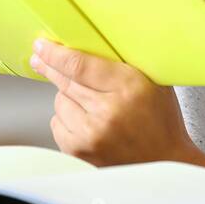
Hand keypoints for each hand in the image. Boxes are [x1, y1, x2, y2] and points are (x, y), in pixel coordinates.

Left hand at [31, 37, 195, 166]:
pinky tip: (86, 120)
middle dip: (51, 68)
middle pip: (64, 81)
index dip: (55, 53)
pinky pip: (57, 124)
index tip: (42, 46)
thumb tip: (84, 42)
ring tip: (89, 102)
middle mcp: (107, 111)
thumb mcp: (152, 81)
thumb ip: (121, 63)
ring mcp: (91, 134)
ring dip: (67, 97)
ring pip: (59, 102)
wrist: (164, 161)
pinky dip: (66, 119)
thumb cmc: (160, 120)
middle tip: (41, 58)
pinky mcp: (80, 151)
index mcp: (128, 86)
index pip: (78, 64)